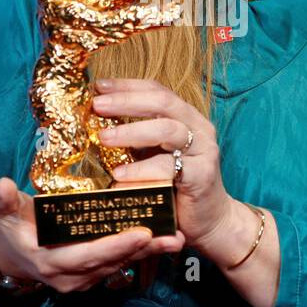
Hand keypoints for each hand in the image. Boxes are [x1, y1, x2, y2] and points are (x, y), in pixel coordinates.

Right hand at [0, 176, 185, 293]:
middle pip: (113, 262)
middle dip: (144, 250)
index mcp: (51, 261)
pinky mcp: (92, 275)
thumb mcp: (3, 215)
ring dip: (149, 253)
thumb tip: (2, 185)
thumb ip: (3, 201)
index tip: (143, 232)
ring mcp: (83, 279)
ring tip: (177, 239)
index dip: (116, 245)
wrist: (8, 258)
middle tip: (173, 237)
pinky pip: (119, 264)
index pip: (88, 255)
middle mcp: (71, 276)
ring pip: (120, 264)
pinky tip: (164, 241)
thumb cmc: (9, 230)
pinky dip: (141, 253)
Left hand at [91, 77, 239, 251]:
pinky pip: (168, 167)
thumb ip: (135, 139)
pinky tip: (119, 174)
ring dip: (131, 132)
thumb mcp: (154, 155)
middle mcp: (199, 128)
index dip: (128, 85)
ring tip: (103, 138)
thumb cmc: (177, 186)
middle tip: (98, 105)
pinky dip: (141, 170)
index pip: (157, 90)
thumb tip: (95, 124)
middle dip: (127, 101)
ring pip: (167, 129)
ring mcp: (204, 150)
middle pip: (163, 102)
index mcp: (187, 117)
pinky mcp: (203, 175)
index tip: (98, 86)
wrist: (210, 220)